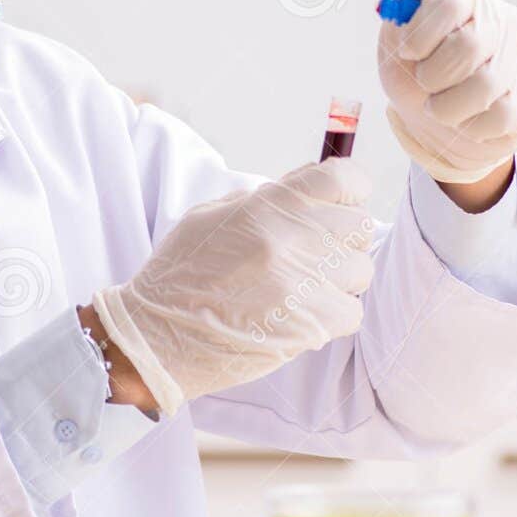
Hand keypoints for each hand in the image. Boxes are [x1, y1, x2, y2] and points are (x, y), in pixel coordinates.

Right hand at [89, 160, 375, 416]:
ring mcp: (302, 281)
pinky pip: (351, 312)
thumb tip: (308, 191)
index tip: (337, 206)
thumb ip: (265, 201)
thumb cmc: (180, 275)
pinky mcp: (308, 324)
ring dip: (339, 281)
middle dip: (343, 240)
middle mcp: (291, 236)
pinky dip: (333, 317)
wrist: (155, 337)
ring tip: (304, 291)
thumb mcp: (212, 216)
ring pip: (360, 270)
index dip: (348, 192)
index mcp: (269, 204)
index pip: (343, 178)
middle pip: (359, 225)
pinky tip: (302, 318)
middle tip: (316, 256)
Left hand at [378, 0, 516, 184]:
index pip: (449, 4)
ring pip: (486, 86)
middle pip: (468, 47)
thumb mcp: (400, 38)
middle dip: (434, 77)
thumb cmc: (419, 72)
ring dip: (449, 107)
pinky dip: (473, 126)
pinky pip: (503, 115)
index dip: (419, 35)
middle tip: (426, 84)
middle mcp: (503, 20)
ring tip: (441, 107)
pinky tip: (466, 120)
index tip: (408, 53)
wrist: (440, 124)